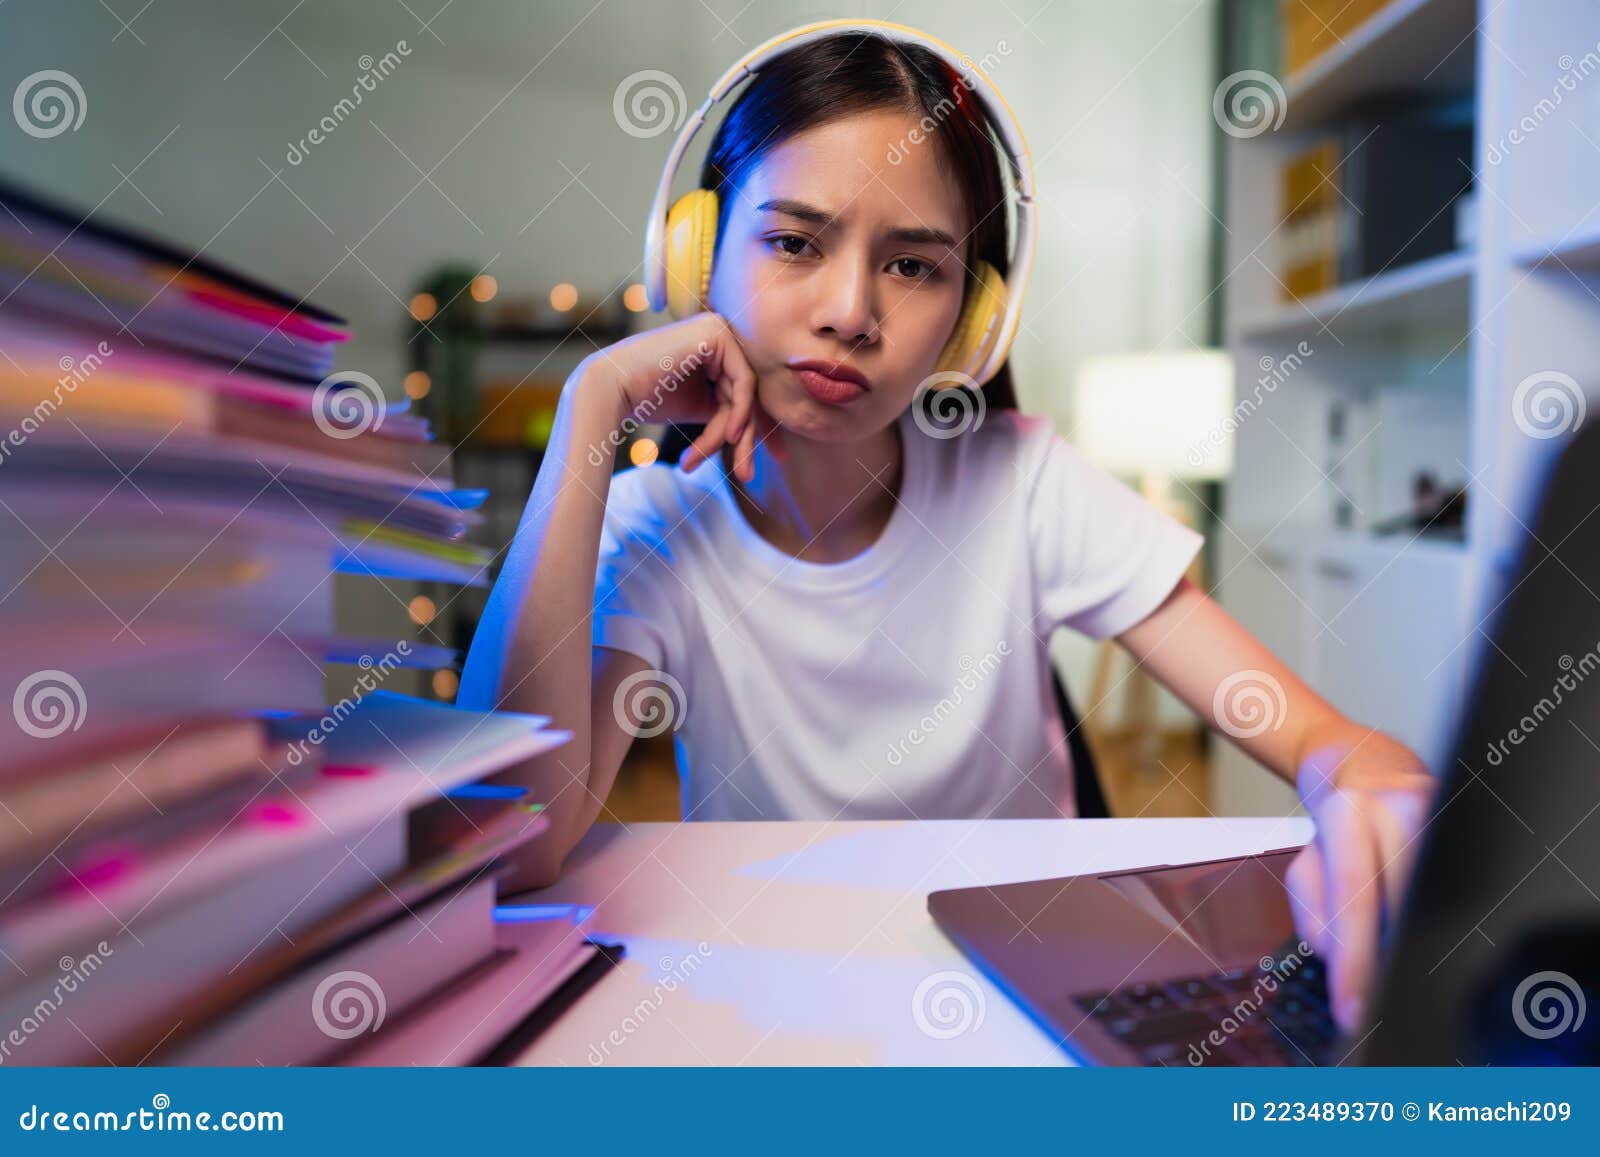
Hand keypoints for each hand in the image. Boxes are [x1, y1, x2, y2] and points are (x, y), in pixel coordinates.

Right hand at [577, 311, 760, 481]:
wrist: (610, 388)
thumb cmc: (647, 399)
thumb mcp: (700, 408)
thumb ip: (728, 413)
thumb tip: (758, 431)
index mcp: (715, 348)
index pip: (743, 393)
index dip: (755, 430)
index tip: (766, 464)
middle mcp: (720, 333)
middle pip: (745, 395)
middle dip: (746, 439)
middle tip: (746, 475)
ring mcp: (719, 328)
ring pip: (745, 394)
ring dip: (732, 434)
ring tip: (709, 460)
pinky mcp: (717, 333)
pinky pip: (743, 383)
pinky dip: (739, 413)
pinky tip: (730, 435)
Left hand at [1283, 726, 1437, 1034]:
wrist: (1363, 756)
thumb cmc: (1333, 818)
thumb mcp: (1304, 859)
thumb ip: (1315, 911)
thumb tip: (1340, 955)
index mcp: (1349, 814)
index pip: (1355, 902)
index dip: (1355, 965)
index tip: (1353, 1011)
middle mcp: (1400, 806)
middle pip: (1402, 908)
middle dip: (1387, 955)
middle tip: (1376, 992)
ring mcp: (1442, 807)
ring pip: (1430, 900)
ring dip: (1408, 930)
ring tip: (1393, 933)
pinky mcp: (1467, 816)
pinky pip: (1451, 883)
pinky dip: (1432, 909)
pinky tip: (1420, 913)